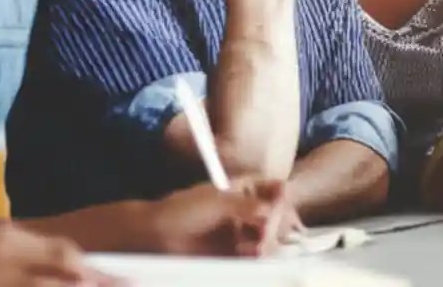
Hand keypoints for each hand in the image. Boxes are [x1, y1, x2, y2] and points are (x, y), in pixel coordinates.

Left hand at [147, 179, 301, 256]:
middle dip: (278, 223)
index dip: (283, 198)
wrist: (159, 235)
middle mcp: (247, 209)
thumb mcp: (218, 202)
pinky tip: (254, 253)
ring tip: (260, 246)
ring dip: (270, 241)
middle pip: (277, 215)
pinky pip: (257, 253)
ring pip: (270, 235)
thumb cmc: (184, 210)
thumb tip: (272, 210)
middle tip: (268, 231)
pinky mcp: (237, 252)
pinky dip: (259, 254)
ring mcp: (243, 230)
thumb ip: (248, 206)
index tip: (282, 207)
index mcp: (244, 188)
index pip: (274, 190)